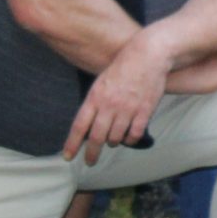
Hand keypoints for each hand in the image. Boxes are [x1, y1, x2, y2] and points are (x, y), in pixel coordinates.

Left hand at [66, 30, 171, 162]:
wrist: (148, 55)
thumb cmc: (124, 66)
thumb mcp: (102, 81)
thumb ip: (95, 102)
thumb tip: (89, 123)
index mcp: (95, 97)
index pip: (80, 126)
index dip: (72, 143)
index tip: (67, 156)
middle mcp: (110, 105)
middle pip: (96, 137)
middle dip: (91, 153)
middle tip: (89, 162)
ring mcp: (127, 109)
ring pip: (115, 138)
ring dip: (112, 142)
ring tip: (112, 141)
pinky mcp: (144, 111)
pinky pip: (134, 134)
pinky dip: (130, 139)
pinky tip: (128, 137)